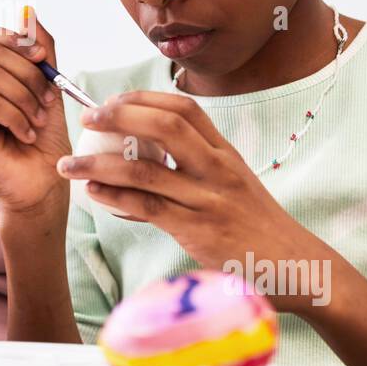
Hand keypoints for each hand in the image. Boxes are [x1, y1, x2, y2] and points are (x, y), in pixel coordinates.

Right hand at [0, 7, 71, 216]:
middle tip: (47, 100)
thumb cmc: (47, 140)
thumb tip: (28, 11)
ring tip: (36, 120)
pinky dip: (15, 116)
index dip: (15, 37)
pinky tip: (24, 134)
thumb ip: (41, 51)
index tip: (41, 57)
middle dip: (28, 74)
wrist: (44, 182)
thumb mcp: (50, 86)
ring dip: (24, 96)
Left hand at [54, 90, 334, 314]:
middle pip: (165, 126)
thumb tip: (142, 162)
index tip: (111, 100)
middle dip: (120, 116)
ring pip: (146, 169)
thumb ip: (195, 169)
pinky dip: (114, 197)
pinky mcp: (198, 229)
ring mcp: (209, 198)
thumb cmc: (257, 227)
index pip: (184, 108)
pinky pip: (148, 206)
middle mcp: (218, 168)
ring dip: (100, 164)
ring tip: (69, 164)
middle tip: (87, 119)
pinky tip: (92, 193)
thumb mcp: (233, 185)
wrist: (297, 267)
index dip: (143, 98)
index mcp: (226, 152)